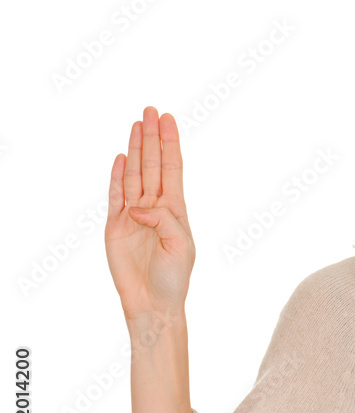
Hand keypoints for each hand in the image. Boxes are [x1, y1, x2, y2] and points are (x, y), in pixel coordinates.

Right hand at [105, 106, 195, 320]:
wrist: (153, 302)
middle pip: (152, 164)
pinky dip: (117, 176)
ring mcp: (133, 214)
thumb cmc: (174, 277)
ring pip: (134, 174)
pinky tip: (122, 157)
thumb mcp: (181, 245)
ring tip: (137, 125)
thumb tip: (137, 206)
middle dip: (152, 138)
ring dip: (135, 150)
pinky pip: (115, 195)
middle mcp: (154, 207)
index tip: (169, 120)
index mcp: (175, 209)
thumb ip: (163, 220)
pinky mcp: (115, 225)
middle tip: (151, 110)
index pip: (172, 168)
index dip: (170, 144)